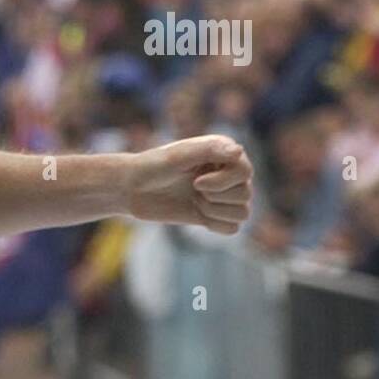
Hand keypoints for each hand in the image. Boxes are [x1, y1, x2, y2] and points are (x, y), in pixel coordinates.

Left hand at [124, 135, 253, 233]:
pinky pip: (232, 228)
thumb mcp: (178, 156)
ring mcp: (223, 195)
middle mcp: (228, 172)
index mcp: (224, 153)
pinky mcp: (215, 214)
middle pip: (245, 194)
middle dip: (215, 196)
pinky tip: (197, 213)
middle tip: (192, 188)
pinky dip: (215, 224)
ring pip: (242, 213)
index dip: (222, 181)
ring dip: (215, 210)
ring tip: (193, 199)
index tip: (195, 181)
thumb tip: (239, 151)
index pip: (245, 172)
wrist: (132, 188)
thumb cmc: (153, 166)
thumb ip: (209, 150)